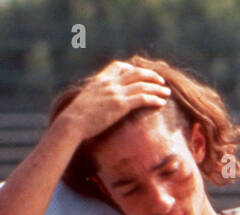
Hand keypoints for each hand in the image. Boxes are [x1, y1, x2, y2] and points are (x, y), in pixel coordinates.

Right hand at [55, 61, 172, 142]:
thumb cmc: (76, 118)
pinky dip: (154, 99)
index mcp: (99, 80)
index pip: (118, 66)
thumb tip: (98, 106)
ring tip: (167, 92)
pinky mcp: (120, 105)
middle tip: (161, 81)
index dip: (132, 68)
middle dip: (151, 75)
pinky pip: (142, 98)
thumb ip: (95, 98)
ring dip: (157, 87)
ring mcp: (115, 93)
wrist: (72, 123)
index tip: (141, 74)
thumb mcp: (86, 102)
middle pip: (135, 73)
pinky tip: (161, 103)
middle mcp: (108, 83)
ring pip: (142, 85)